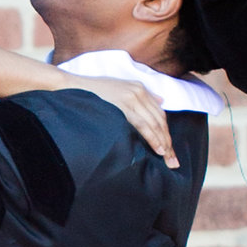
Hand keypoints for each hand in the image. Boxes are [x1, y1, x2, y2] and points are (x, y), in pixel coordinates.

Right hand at [42, 72, 177, 170]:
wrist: (72, 85)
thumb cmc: (92, 91)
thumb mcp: (119, 88)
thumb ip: (140, 95)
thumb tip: (161, 101)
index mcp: (139, 87)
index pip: (159, 113)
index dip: (166, 132)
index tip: (170, 150)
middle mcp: (139, 91)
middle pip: (160, 120)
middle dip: (168, 141)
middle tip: (174, 161)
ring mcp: (132, 97)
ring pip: (155, 124)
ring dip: (164, 143)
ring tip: (168, 159)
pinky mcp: (124, 105)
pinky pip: (144, 125)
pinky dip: (153, 138)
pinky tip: (159, 150)